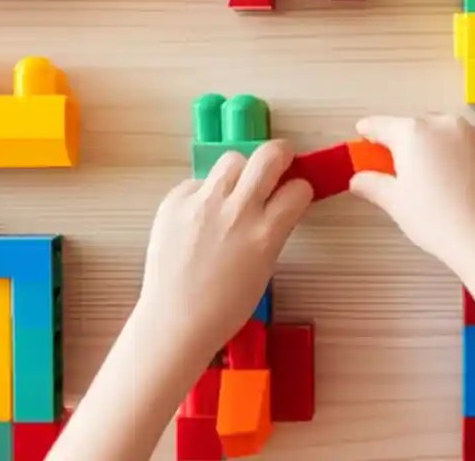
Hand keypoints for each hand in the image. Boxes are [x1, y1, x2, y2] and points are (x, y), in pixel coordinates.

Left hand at [138, 140, 313, 358]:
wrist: (174, 320)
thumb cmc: (225, 307)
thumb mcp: (264, 269)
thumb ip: (273, 232)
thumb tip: (277, 207)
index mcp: (265, 233)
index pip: (298, 189)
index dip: (300, 190)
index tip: (295, 194)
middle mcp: (236, 210)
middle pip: (269, 155)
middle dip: (280, 155)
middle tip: (278, 164)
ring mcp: (202, 202)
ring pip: (232, 160)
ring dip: (241, 172)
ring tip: (234, 193)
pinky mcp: (174, 201)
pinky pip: (198, 182)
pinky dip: (205, 194)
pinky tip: (200, 218)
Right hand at [349, 115, 474, 275]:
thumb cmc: (436, 221)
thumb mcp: (396, 203)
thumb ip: (373, 184)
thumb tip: (358, 178)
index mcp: (414, 133)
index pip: (382, 125)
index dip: (369, 131)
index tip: (364, 134)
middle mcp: (448, 124)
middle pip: (420, 125)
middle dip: (410, 140)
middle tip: (406, 165)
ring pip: (452, 132)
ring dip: (442, 145)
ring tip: (442, 174)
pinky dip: (470, 154)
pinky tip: (470, 179)